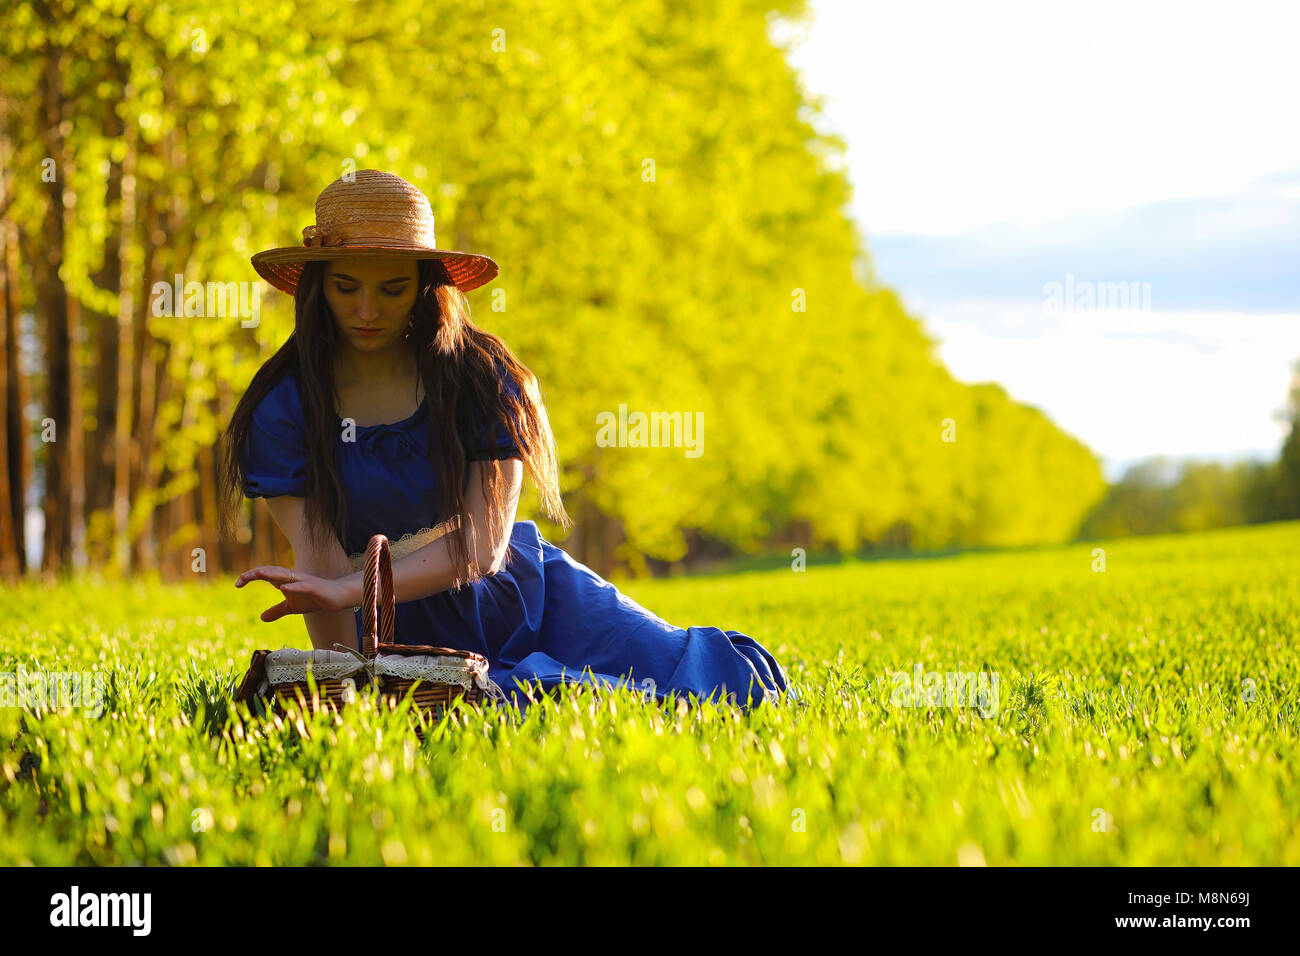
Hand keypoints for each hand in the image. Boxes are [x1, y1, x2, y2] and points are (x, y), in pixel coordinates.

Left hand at [235, 566, 355, 621]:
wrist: (338, 596)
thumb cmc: (315, 599)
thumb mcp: (292, 607)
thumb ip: (277, 611)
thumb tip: (261, 618)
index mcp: (285, 581)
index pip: (265, 575)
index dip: (250, 577)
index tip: (237, 584)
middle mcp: (293, 578)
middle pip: (271, 572)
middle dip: (255, 573)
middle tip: (240, 579)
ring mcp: (303, 581)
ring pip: (285, 575)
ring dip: (270, 574)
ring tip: (256, 573)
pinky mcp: (314, 588)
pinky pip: (302, 586)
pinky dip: (292, 586)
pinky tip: (283, 588)